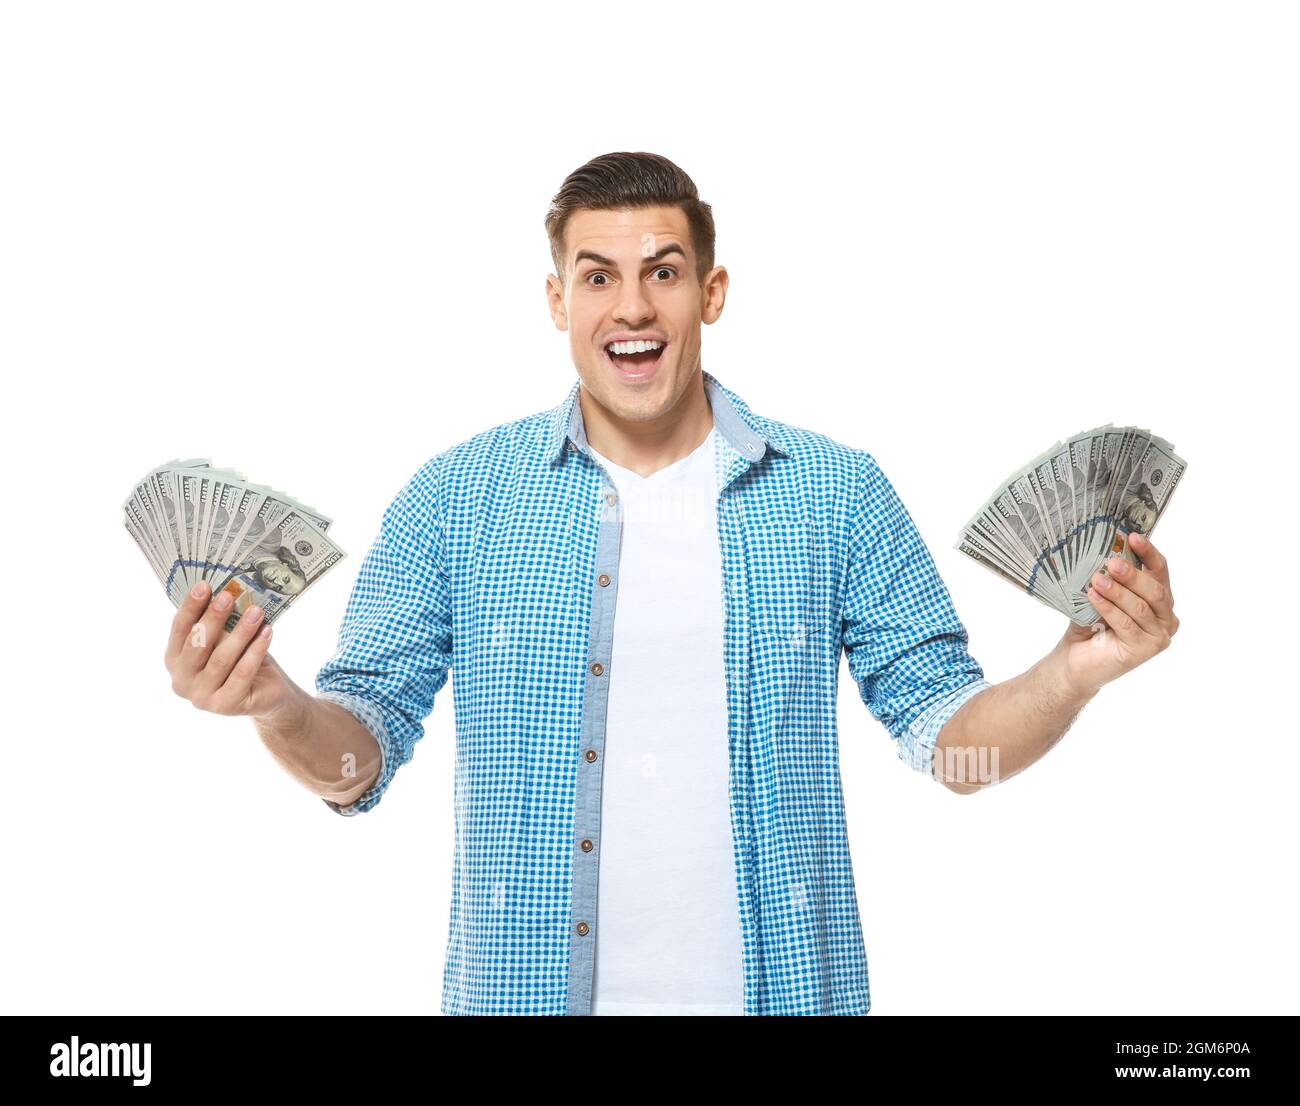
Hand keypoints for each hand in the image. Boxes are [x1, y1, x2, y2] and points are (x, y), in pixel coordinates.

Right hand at [164, 580, 291, 718]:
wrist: (266, 692)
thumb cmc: (241, 659)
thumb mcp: (227, 638)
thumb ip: (220, 622)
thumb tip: (225, 590)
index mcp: (175, 659)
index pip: (179, 629)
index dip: (190, 607)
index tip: (204, 585)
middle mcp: (181, 680)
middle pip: (197, 644)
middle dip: (213, 617)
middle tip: (229, 596)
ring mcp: (201, 697)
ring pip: (221, 658)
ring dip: (240, 632)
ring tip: (256, 611)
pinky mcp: (225, 706)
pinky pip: (242, 674)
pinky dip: (255, 651)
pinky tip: (267, 633)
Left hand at [1060, 531, 1180, 695]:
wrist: (1075, 660)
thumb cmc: (1090, 625)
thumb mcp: (1101, 595)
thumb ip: (1110, 577)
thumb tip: (1106, 549)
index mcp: (1160, 600)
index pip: (1160, 571)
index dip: (1149, 553)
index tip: (1133, 537)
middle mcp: (1166, 618)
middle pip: (1155, 590)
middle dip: (1133, 574)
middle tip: (1112, 562)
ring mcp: (1158, 636)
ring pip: (1141, 607)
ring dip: (1118, 591)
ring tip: (1096, 580)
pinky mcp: (1145, 650)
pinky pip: (1127, 624)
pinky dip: (1109, 608)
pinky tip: (1094, 597)